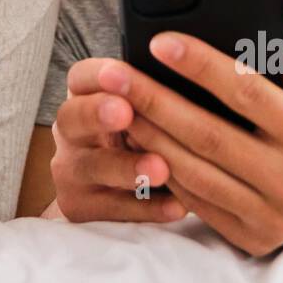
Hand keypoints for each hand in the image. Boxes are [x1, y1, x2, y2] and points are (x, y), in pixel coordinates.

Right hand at [49, 62, 183, 225]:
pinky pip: (114, 210)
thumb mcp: (141, 110)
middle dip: (98, 113)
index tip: (117, 72)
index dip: (97, 74)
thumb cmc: (141, 134)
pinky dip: (148, 208)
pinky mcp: (81, 208)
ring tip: (161, 168)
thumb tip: (211, 72)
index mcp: (85, 97)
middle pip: (72, 117)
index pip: (80, 77)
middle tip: (126, 112)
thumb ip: (159, 94)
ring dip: (127, 167)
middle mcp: (71, 132)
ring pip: (93, 167)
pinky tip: (177, 206)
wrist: (111, 189)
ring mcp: (72, 172)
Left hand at [94, 0, 282, 255]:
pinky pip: (195, 199)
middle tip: (115, 73)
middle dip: (155, 100)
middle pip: (208, 135)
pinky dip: (161, 167)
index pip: (247, 93)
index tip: (159, 41)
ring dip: (149, 135)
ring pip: (194, 171)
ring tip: (116, 104)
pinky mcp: (250, 238)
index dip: (200, 66)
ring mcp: (271, 216)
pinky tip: (136, 139)